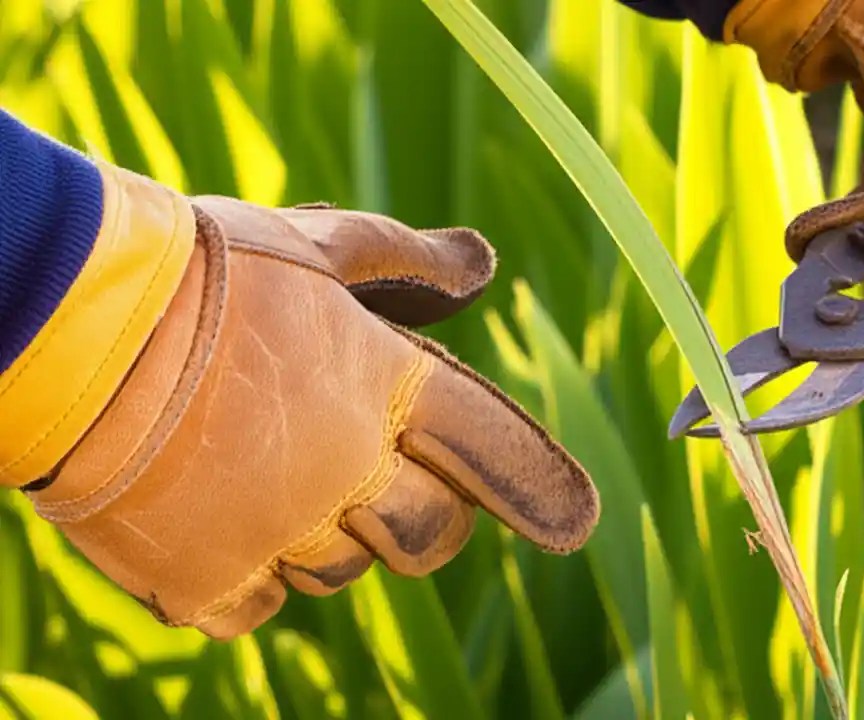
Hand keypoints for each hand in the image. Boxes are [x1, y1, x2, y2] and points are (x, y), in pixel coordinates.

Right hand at [15, 165, 597, 638]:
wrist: (64, 324)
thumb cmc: (198, 271)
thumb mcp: (314, 244)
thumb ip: (407, 261)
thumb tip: (481, 264)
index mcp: (387, 387)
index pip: (493, 447)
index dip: (541, 485)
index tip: (574, 522)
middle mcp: (349, 473)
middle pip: (431, 536)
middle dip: (427, 517)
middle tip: (383, 481)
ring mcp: (278, 534)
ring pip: (343, 572)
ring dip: (328, 537)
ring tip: (264, 474)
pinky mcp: (205, 579)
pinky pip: (260, 607)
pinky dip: (251, 576)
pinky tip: (216, 520)